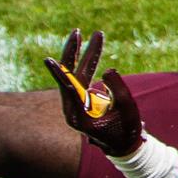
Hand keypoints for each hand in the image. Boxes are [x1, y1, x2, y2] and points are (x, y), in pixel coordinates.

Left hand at [44, 29, 142, 156]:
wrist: (123, 144)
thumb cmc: (125, 129)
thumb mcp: (128, 110)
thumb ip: (119, 89)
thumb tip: (107, 69)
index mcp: (78, 116)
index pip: (67, 90)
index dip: (60, 74)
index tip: (49, 60)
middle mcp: (73, 108)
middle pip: (68, 77)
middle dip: (73, 54)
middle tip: (76, 32)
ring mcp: (77, 102)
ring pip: (77, 73)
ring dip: (86, 53)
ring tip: (95, 34)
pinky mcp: (84, 96)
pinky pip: (84, 74)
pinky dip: (91, 59)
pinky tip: (95, 44)